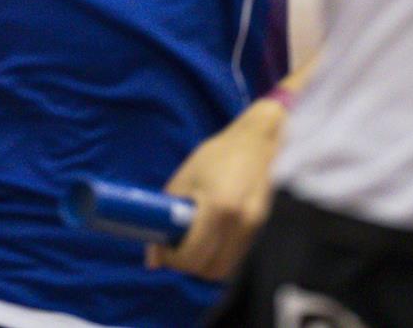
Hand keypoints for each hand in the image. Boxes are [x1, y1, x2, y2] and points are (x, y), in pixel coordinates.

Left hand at [147, 97, 284, 280]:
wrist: (259, 142)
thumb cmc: (216, 155)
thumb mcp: (184, 179)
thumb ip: (165, 217)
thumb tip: (150, 260)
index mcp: (219, 206)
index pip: (193, 255)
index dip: (173, 260)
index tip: (161, 250)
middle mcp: (241, 222)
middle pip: (211, 270)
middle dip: (189, 265)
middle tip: (174, 249)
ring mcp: (255, 228)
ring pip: (225, 268)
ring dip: (205, 263)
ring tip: (191, 240)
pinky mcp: (262, 229)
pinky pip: (236, 256)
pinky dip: (219, 254)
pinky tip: (209, 235)